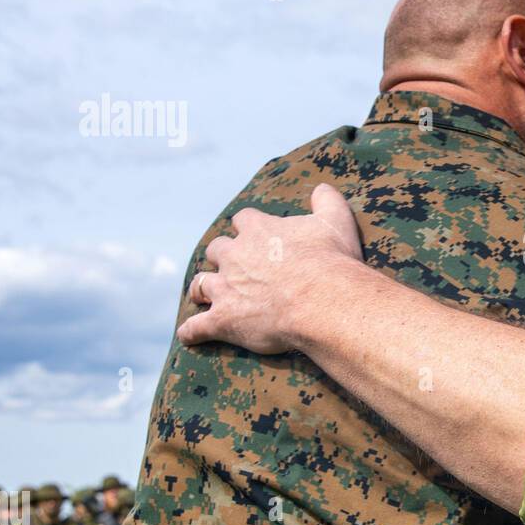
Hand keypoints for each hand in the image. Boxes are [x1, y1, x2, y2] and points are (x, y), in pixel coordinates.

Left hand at [177, 184, 362, 352]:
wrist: (323, 301)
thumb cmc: (331, 261)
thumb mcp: (336, 221)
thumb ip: (326, 200)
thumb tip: (322, 188)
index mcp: (259, 230)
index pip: (244, 219)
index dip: (248, 227)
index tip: (254, 233)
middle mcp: (235, 255)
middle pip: (216, 250)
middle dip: (221, 256)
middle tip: (231, 265)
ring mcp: (225, 288)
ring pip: (200, 284)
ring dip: (201, 289)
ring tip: (203, 295)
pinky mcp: (223, 319)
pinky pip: (197, 327)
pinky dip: (191, 332)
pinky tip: (189, 336)